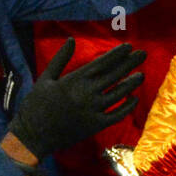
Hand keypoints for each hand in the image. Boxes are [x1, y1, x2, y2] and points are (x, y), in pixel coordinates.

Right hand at [7, 39, 145, 160]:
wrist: (32, 135)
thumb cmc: (36, 105)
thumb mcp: (45, 78)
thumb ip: (60, 58)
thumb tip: (71, 39)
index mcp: (74, 80)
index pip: (101, 63)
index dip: (117, 54)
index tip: (128, 46)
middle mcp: (86, 93)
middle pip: (113, 75)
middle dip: (129, 63)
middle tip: (143, 54)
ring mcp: (93, 110)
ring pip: (118, 94)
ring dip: (131, 83)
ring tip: (141, 74)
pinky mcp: (95, 126)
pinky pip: (116, 115)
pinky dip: (126, 107)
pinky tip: (133, 98)